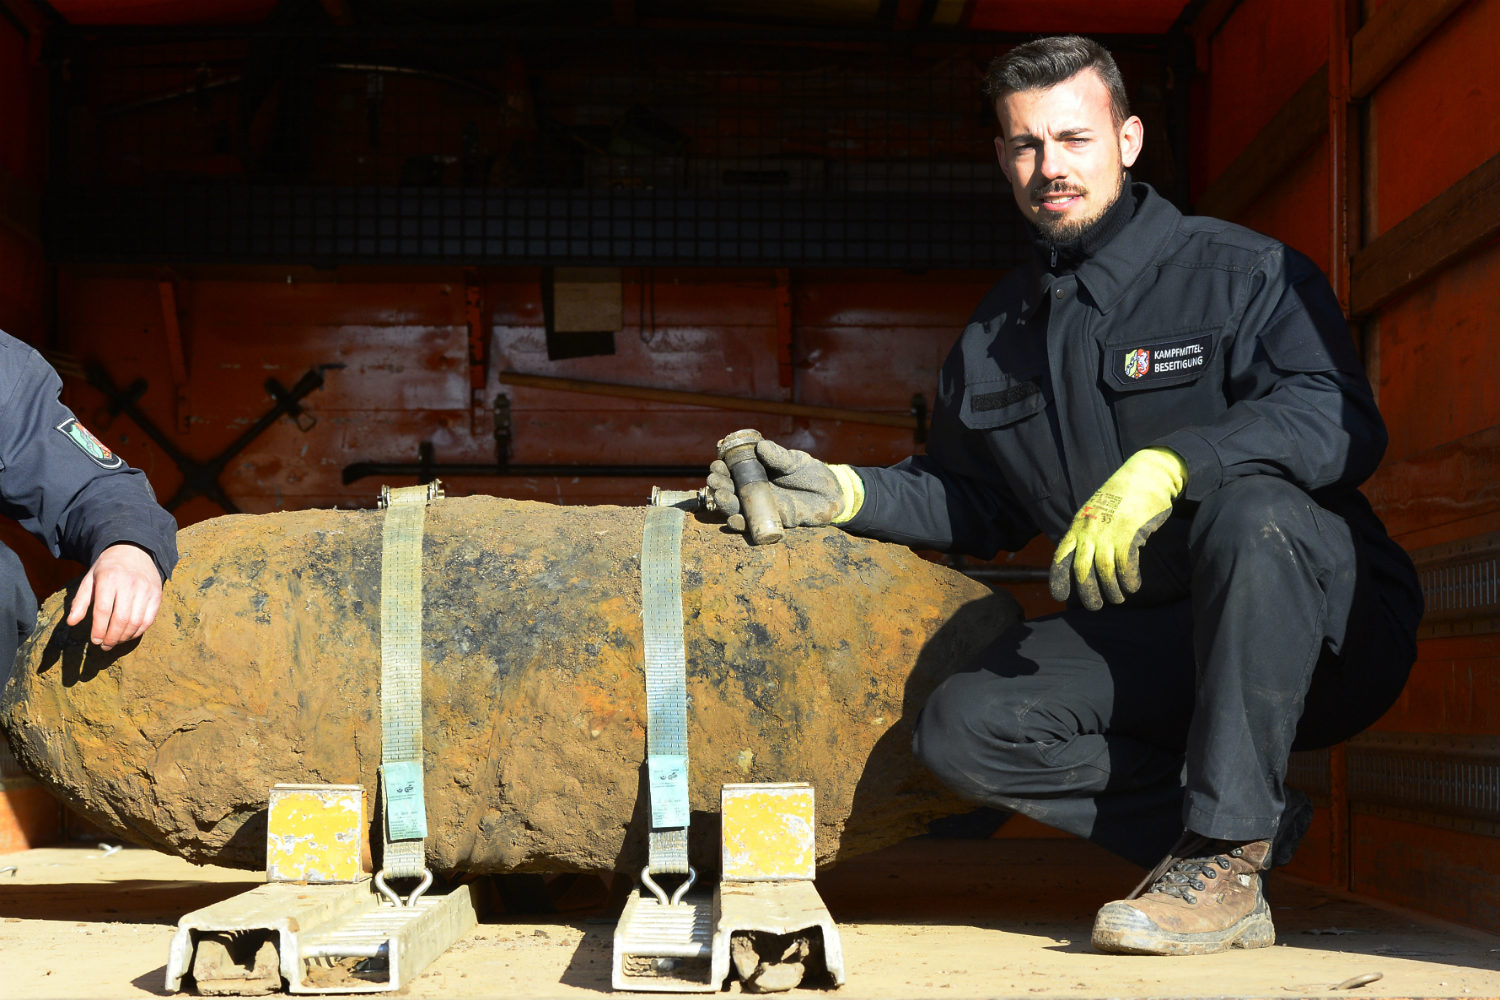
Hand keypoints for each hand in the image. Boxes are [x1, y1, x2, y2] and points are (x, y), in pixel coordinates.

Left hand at [66, 543, 163, 649]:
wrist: (133, 550)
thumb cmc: (107, 568)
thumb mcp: (89, 580)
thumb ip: (80, 601)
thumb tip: (72, 623)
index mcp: (109, 579)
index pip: (103, 610)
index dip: (98, 629)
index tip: (94, 641)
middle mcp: (129, 584)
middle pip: (121, 619)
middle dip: (112, 637)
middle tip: (104, 646)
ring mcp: (146, 589)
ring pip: (136, 622)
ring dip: (124, 637)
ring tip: (115, 642)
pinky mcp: (157, 594)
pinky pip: (148, 619)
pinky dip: (138, 631)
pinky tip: (129, 635)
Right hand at [706, 438, 864, 532]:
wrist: (832, 494)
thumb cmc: (810, 473)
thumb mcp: (795, 461)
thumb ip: (779, 456)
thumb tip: (760, 446)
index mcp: (757, 473)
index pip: (733, 471)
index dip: (722, 468)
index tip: (717, 463)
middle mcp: (755, 491)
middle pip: (731, 490)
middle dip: (719, 486)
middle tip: (714, 480)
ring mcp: (762, 507)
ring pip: (738, 507)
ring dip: (726, 504)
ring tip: (720, 496)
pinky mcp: (772, 521)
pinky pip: (753, 525)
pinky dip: (742, 524)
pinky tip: (733, 519)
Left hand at [1050, 448, 1186, 610]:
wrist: (1146, 475)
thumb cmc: (1122, 497)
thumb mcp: (1096, 512)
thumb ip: (1089, 534)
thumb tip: (1088, 562)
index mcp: (1078, 526)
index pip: (1061, 556)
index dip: (1059, 578)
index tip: (1060, 596)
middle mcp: (1090, 530)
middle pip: (1082, 570)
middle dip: (1087, 593)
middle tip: (1095, 607)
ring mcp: (1109, 532)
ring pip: (1105, 571)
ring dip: (1112, 590)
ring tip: (1118, 598)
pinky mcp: (1130, 533)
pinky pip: (1126, 565)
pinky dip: (1129, 580)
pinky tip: (1133, 586)